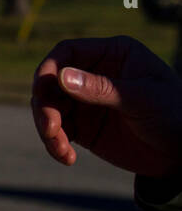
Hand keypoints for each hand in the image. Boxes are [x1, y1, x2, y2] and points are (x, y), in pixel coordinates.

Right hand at [31, 35, 181, 177]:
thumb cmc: (174, 114)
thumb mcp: (141, 98)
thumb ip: (101, 88)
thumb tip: (60, 76)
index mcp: (113, 55)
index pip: (68, 52)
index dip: (50, 68)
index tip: (42, 90)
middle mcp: (93, 73)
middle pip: (50, 82)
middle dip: (45, 106)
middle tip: (50, 128)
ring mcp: (85, 100)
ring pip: (48, 107)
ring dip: (48, 128)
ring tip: (62, 150)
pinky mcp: (81, 126)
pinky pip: (56, 130)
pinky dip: (55, 144)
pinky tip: (68, 158)